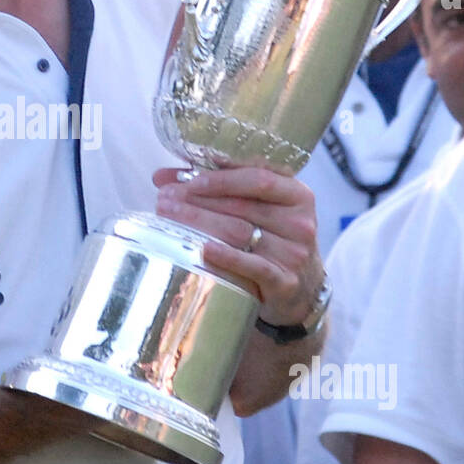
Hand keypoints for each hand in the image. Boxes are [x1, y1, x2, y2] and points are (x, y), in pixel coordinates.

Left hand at [153, 164, 320, 326]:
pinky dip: (226, 257)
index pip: (258, 177)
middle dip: (198, 200)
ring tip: (169, 217)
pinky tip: (203, 250)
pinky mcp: (285, 281)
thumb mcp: (257, 207)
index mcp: (296, 194)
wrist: (301, 286)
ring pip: (241, 232)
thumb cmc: (270, 237)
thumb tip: (163, 176)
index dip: (220, 177)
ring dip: (200, 223)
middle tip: (165, 199)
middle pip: (242, 205)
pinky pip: (252, 266)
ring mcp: (294, 252)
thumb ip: (218, 187)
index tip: (188, 179)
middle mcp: (299, 221)